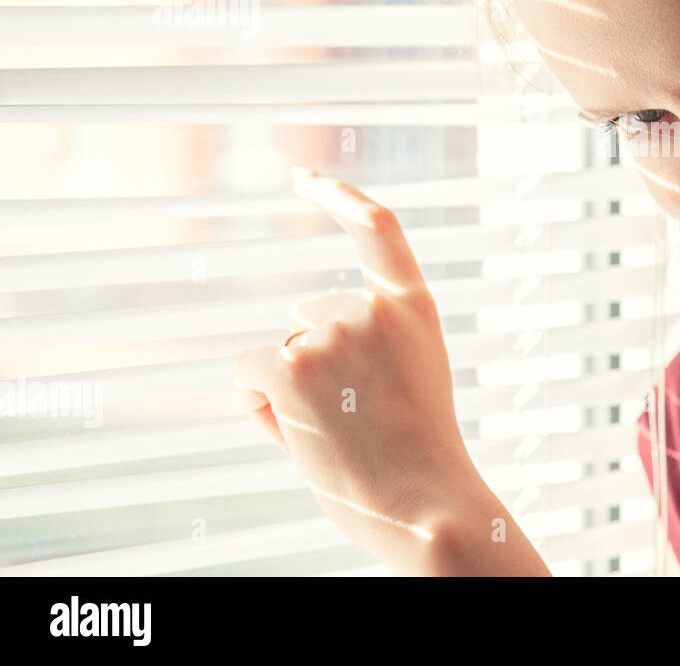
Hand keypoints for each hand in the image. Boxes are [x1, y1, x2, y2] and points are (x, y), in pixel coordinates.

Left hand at [234, 167, 477, 574]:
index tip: (305, 178)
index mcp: (415, 309)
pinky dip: (262, 403)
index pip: (377, 228)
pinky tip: (302, 435)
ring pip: (282, 352)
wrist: (424, 506)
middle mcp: (374, 310)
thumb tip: (273, 357)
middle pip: (311, 318)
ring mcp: (333, 334)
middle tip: (351, 420)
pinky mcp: (292, 366)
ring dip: (292, 391)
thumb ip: (364, 349)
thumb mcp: (409, 382)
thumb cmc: (417, 457)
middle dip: (313, 364)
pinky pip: (250, 375)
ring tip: (337, 434)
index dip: (338, 196)